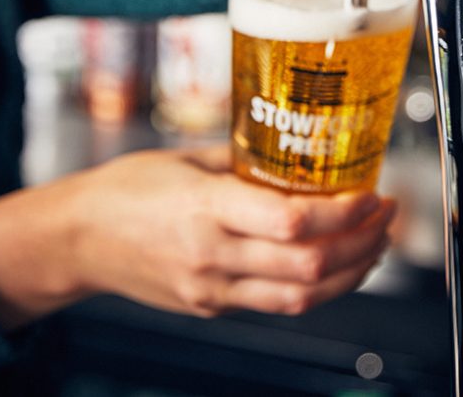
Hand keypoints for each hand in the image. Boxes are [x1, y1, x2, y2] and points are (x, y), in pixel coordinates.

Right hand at [0, 145, 396, 329]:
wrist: (77, 239)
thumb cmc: (124, 188)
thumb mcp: (184, 157)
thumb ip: (241, 162)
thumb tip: (290, 156)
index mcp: (204, 208)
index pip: (292, 222)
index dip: (344, 213)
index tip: (370, 193)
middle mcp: (212, 255)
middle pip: (309, 268)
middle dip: (361, 245)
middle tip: (385, 216)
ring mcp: (211, 289)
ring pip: (300, 299)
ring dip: (349, 274)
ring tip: (373, 246)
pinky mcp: (209, 307)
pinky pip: (274, 305)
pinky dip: (313, 289)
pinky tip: (330, 266)